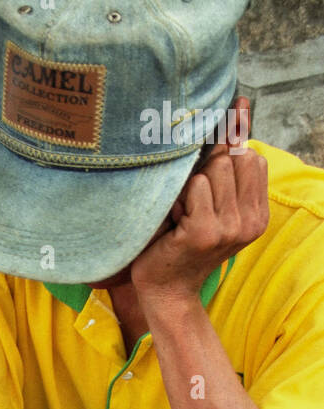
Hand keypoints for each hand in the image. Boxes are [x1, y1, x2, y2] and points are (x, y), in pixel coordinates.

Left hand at [131, 100, 268, 308]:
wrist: (165, 289)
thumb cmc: (182, 239)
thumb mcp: (214, 199)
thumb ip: (229, 159)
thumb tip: (240, 105)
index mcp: (258, 214)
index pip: (251, 156)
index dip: (226, 155)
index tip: (205, 187)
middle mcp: (250, 222)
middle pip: (232, 158)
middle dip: (205, 173)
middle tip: (191, 208)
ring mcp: (229, 228)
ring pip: (213, 169)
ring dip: (189, 187)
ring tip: (182, 216)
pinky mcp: (204, 233)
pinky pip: (195, 186)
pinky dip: (179, 198)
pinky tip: (174, 224)